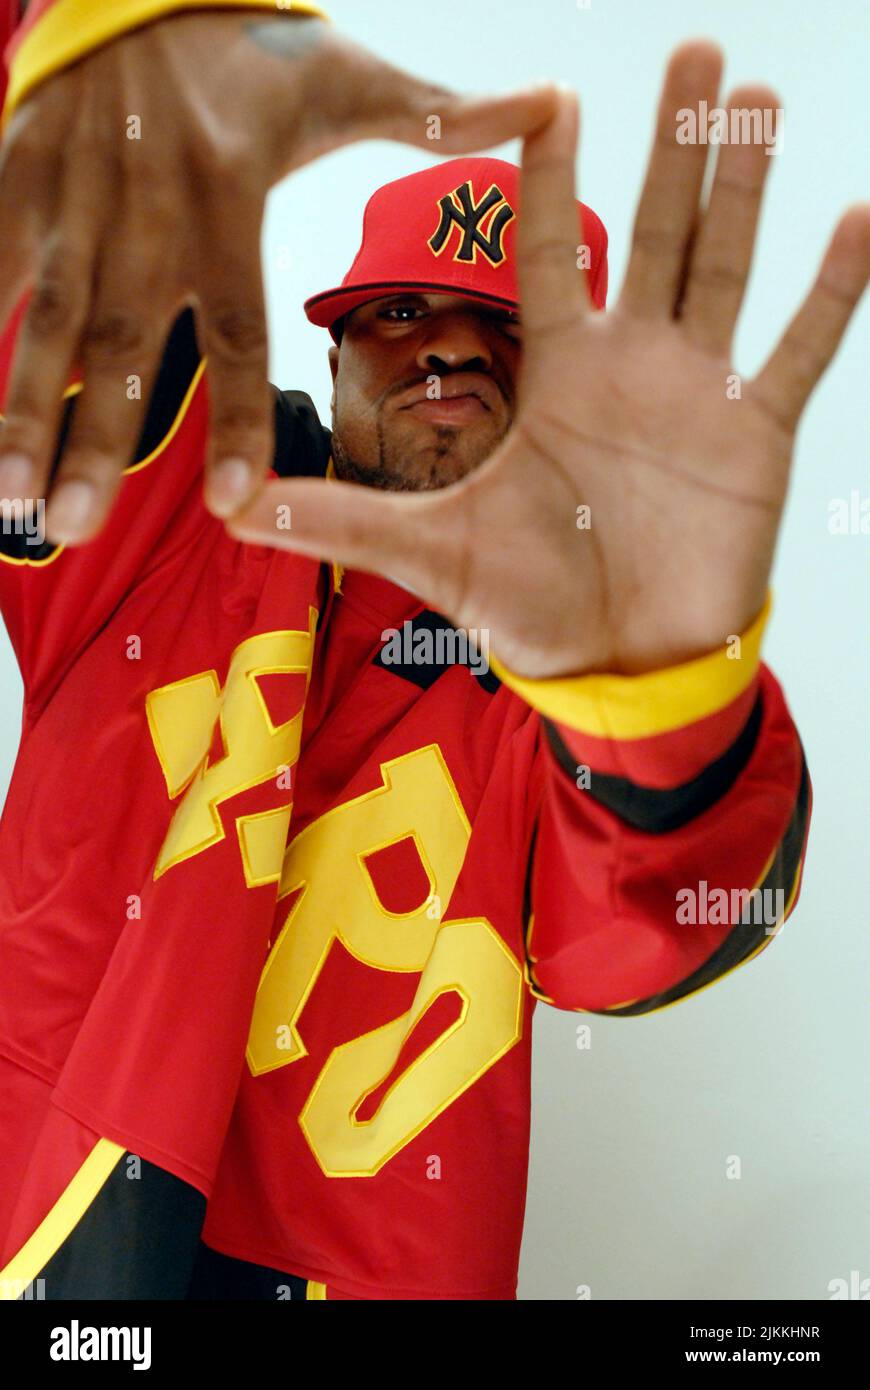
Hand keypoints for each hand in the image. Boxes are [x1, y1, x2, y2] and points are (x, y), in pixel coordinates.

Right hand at [0, 10, 560, 544]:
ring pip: (47, 321)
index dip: (233, 420)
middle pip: (126, 344)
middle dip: (98, 441)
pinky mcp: (21, 180)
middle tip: (76, 529)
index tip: (233, 502)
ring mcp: (75, 198)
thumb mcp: (348, 77)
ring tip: (14, 503)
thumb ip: (437, 115)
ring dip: (24, 412)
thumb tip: (549, 106)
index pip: (236, 330)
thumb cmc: (257, 48)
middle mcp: (148, 210)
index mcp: (229, 201)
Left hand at [228, 41, 869, 677]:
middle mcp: (631, 368)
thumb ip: (345, 519)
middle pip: (656, 232)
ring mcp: (699, 394)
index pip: (553, 257)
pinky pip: (802, 350)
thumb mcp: (432, 553)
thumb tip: (237, 507)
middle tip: (691, 51)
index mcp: (558, 378)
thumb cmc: (530, 606)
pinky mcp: (756, 435)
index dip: (550, 180)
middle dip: (671, 144)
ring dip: (742, 185)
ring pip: (725, 266)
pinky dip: (832, 290)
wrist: (620, 663)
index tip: (548, 98)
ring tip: (754, 99)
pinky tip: (858, 217)